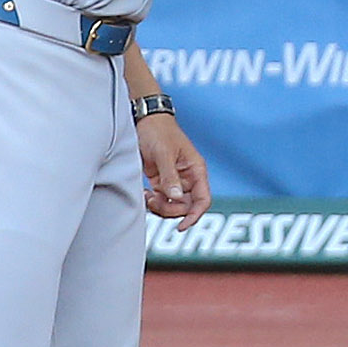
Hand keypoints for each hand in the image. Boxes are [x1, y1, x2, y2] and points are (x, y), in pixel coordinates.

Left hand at [138, 116, 210, 230]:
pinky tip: (146, 194)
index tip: (182, 226)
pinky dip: (154, 202)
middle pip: (186, 207)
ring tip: (148, 196)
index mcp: (196, 170)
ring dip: (160, 207)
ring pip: (173, 206)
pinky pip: (162, 200)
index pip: (202, 200)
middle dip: (170, 209)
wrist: (144, 120)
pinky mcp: (162, 181)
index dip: (195, 215)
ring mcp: (175, 181)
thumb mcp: (164, 153)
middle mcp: (188, 178)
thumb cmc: (158, 131)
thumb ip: (170, 175)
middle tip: (153, 201)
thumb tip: (175, 196)